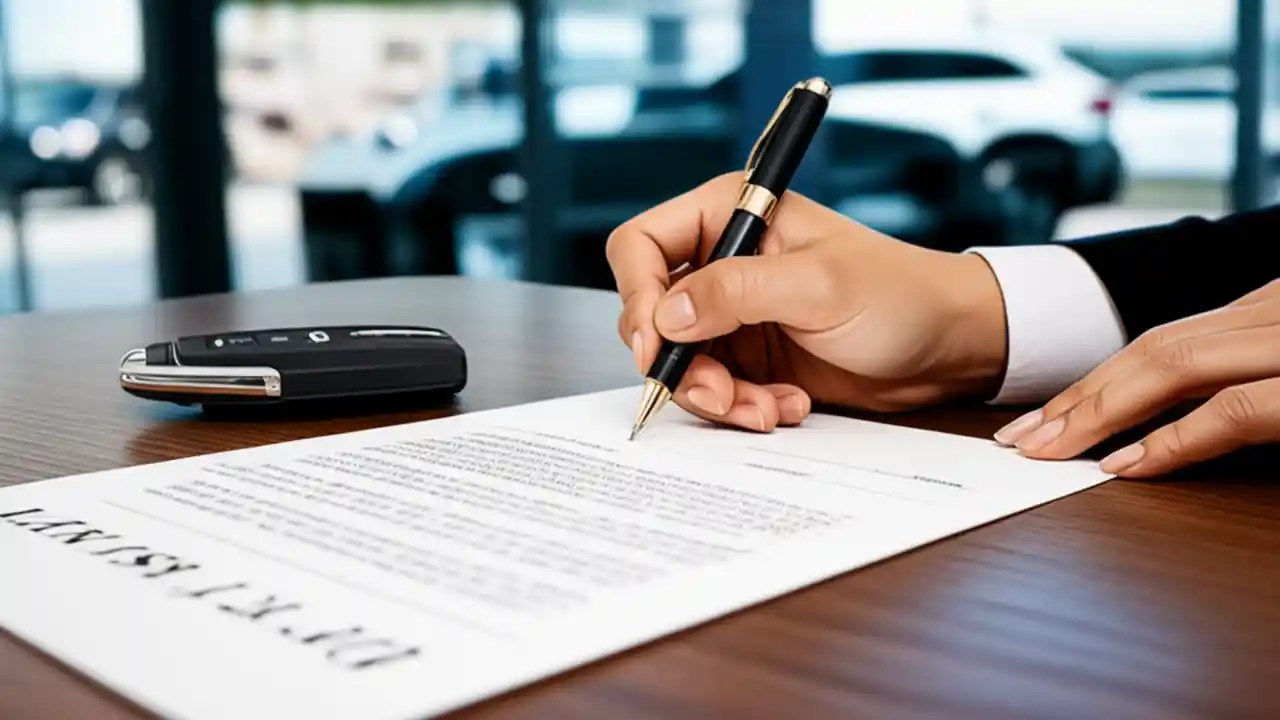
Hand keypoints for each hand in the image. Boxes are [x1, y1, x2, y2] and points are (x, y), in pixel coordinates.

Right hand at [607, 172, 1008, 431]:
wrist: (948, 346)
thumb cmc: (899, 293)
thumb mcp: (818, 286)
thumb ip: (735, 293)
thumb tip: (666, 315)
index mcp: (730, 215)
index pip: (641, 246)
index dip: (637, 296)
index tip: (656, 345)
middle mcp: (722, 262)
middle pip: (653, 315)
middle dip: (681, 363)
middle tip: (720, 393)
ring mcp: (734, 314)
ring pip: (682, 361)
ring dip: (717, 395)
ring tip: (768, 408)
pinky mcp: (750, 357)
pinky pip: (716, 390)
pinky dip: (743, 407)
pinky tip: (789, 406)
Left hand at [998, 280, 1279, 476]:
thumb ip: (1241, 375)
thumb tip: (1188, 412)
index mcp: (1267, 310)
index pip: (1163, 343)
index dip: (1095, 382)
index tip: (1042, 418)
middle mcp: (1271, 314)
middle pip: (1153, 351)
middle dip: (1079, 398)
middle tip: (1021, 439)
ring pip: (1173, 368)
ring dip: (1100, 413)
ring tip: (1047, 452)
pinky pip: (1231, 411)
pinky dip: (1172, 440)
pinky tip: (1124, 465)